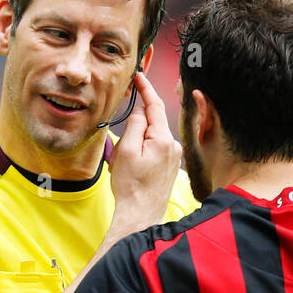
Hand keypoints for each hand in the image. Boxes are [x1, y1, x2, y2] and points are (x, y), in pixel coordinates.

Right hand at [107, 70, 182, 227]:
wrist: (140, 216)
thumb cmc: (131, 187)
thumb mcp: (126, 151)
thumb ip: (135, 125)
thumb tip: (141, 111)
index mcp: (164, 139)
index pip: (154, 106)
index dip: (145, 89)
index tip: (139, 76)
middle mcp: (174, 146)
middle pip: (150, 125)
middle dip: (132, 133)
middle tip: (118, 155)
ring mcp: (174, 158)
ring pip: (149, 140)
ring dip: (134, 148)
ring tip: (123, 169)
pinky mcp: (170, 168)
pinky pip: (152, 153)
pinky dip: (139, 157)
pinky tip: (131, 173)